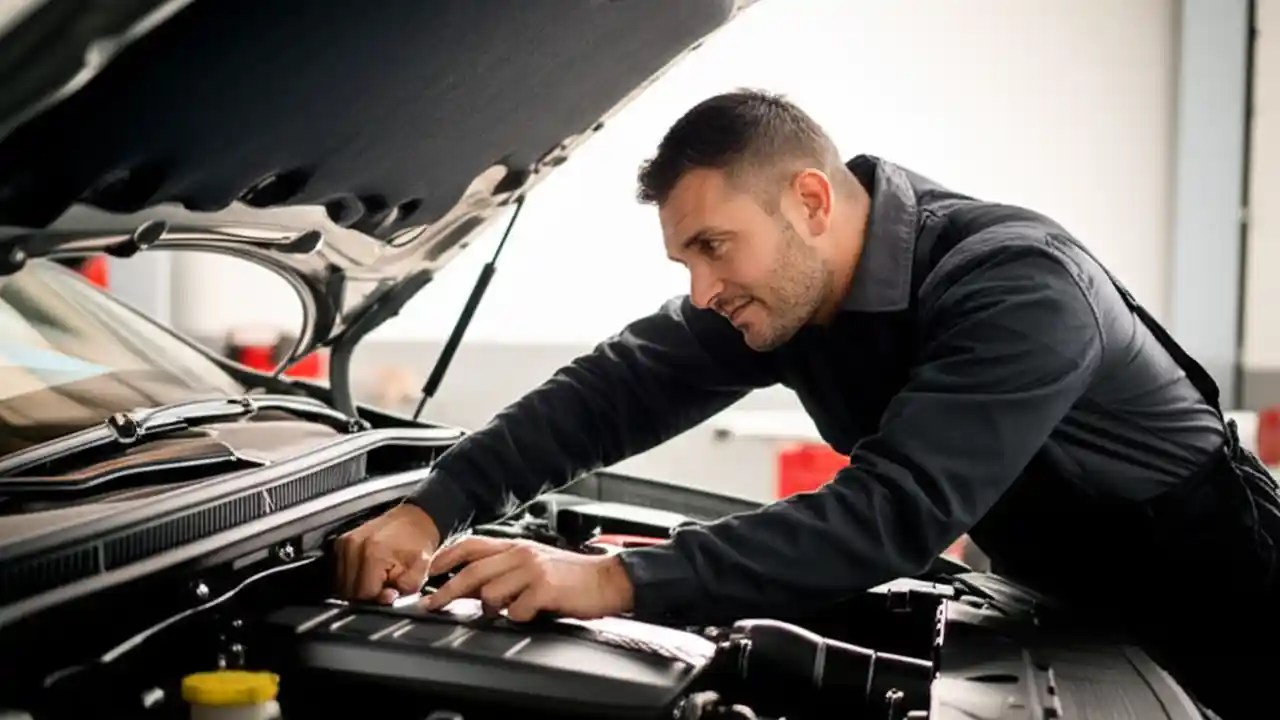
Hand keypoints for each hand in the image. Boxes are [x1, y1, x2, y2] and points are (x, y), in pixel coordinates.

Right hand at [335, 502, 440, 602]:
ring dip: (359, 586)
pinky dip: (353, 577)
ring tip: (378, 576)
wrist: (413, 517)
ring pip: (342, 583)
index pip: (364, 593)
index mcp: (373, 552)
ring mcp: (344, 543)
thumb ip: (406, 588)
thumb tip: (387, 599)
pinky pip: (340, 571)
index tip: (391, 593)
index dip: (378, 599)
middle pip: (350, 590)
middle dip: (368, 594)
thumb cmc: (418, 539)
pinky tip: (368, 571)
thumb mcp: (422, 567)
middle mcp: (353, 546)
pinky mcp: (340, 542)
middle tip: (386, 585)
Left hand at [422, 537, 634, 621]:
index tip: (428, 572)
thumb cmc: (572, 576)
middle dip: (446, 591)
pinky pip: (516, 610)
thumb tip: (473, 589)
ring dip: (493, 609)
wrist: (608, 580)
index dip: (445, 557)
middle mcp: (521, 553)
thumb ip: (505, 571)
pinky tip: (532, 614)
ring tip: (510, 610)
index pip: (471, 545)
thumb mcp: (535, 565)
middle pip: (472, 572)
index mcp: (517, 546)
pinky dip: (519, 617)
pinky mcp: (545, 588)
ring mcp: (532, 570)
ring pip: (490, 594)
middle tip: (430, 605)